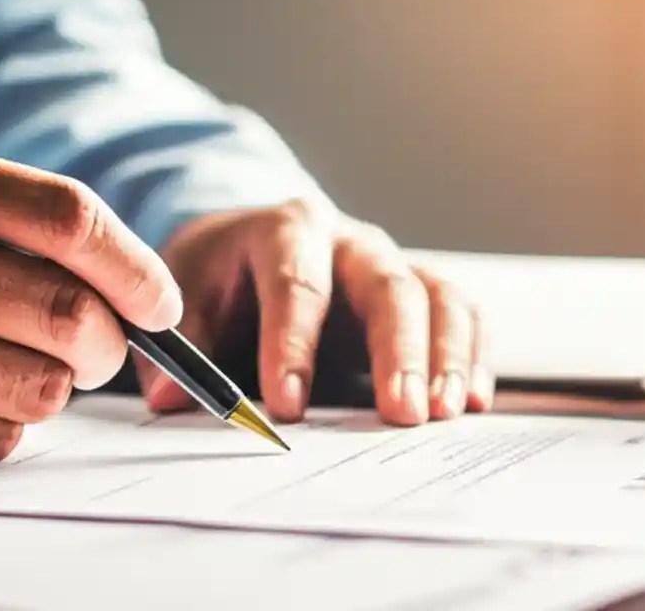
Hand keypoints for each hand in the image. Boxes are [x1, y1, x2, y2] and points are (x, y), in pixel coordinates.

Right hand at [0, 144, 181, 467]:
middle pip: (76, 315)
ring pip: (49, 387)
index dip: (137, 270)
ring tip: (3, 360)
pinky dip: (2, 420)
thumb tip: (153, 301)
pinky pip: (3, 434)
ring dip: (54, 384)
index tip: (159, 305)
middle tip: (96, 347)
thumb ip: (40, 225)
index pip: (73, 220)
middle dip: (110, 344)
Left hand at [139, 198, 492, 424]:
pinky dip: (473, 354)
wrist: (252, 245)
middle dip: (397, 351)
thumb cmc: (221, 277)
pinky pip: (463, 312)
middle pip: (386, 285)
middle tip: (402, 412)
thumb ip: (182, 346)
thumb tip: (172, 399)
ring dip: (447, 355)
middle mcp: (349, 242)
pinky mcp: (421, 291)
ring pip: (437, 296)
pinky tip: (471, 399)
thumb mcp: (186, 296)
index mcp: (285, 231)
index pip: (296, 285)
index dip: (292, 347)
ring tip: (444, 412)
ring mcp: (392, 264)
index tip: (287, 408)